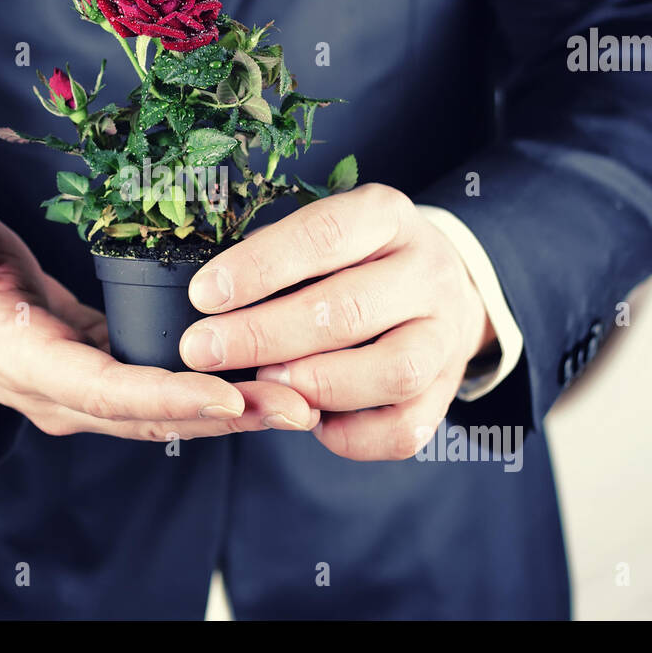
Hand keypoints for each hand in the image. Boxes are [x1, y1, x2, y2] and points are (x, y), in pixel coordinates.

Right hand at [0, 205, 317, 440]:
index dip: (165, 396)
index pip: (101, 390)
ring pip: (169, 416)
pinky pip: (170, 401)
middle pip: (151, 416)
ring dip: (236, 416)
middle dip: (225, 416)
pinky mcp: (113, 389)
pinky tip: (273, 387)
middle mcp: (63, 398)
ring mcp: (90, 401)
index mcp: (24, 363)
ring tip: (303, 403)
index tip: (229, 395)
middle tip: (298, 404)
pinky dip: (220, 401)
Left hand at [178, 184, 495, 459]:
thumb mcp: (326, 231)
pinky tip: (308, 419)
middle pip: (350, 309)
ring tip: (264, 383)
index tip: (204, 295)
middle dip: (265, 335)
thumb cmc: (357, 258)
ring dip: (318, 384)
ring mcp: (445, 334)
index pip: (325, 236)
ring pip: (394, 371)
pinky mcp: (447, 390)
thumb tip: (208, 298)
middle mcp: (426, 272)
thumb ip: (276, 256)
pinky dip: (351, 436)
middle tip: (204, 350)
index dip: (260, 267)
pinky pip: (404, 429)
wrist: (444, 286)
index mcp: (386, 217)